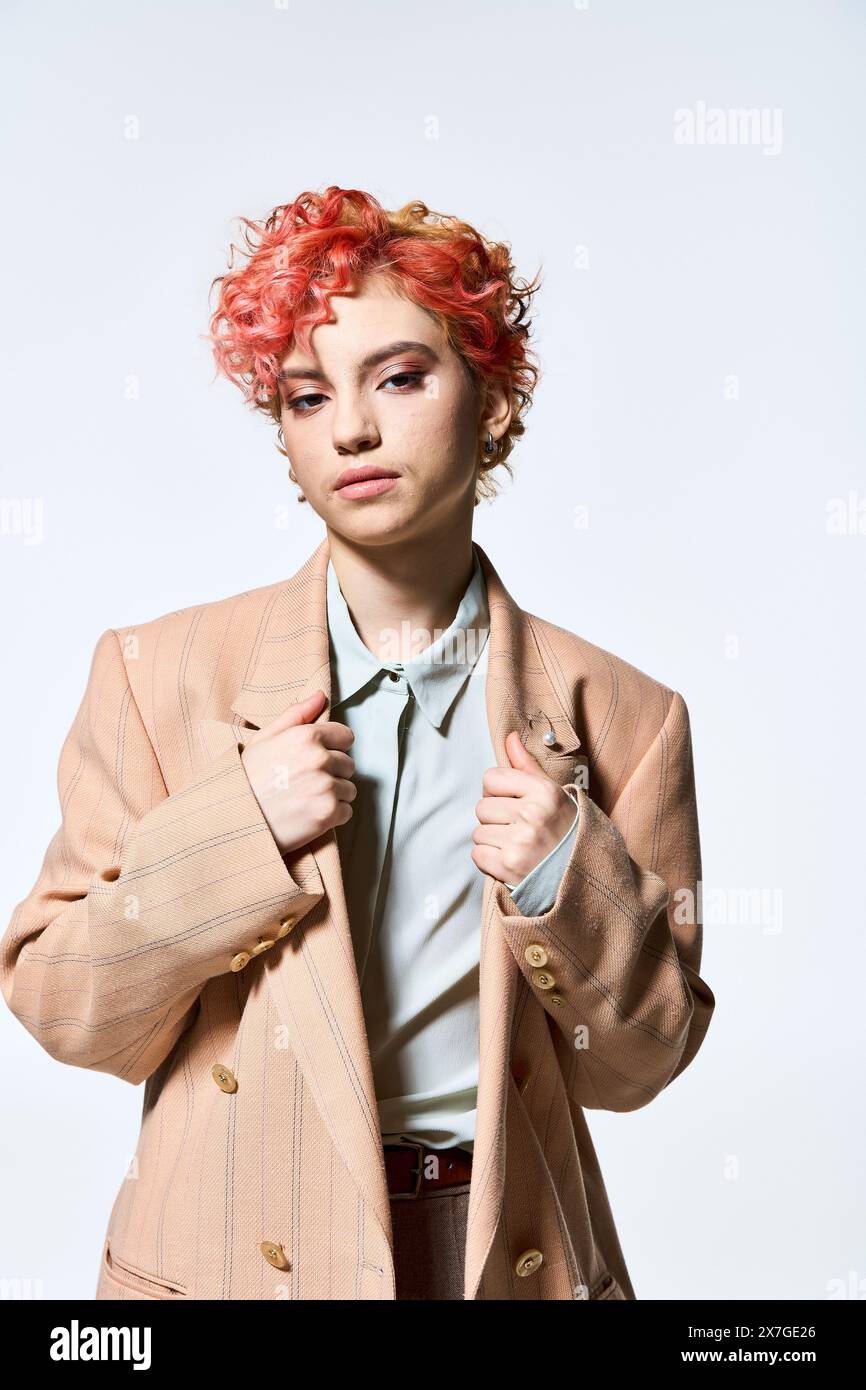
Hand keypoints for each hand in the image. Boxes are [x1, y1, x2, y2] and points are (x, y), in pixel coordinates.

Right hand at [240, 690, 355, 854]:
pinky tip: (308, 815)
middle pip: (348, 764)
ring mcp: (325, 786)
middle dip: (332, 773)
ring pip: (349, 789)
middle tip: (304, 783)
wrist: (232, 818)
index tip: (315, 761)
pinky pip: (346, 812)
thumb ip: (296, 714)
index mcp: (306, 736)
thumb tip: (321, 695)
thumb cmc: (246, 778)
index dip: (332, 749)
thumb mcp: (264, 739)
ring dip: (333, 796)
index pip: (345, 737)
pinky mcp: (328, 813)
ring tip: (304, 800)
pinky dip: (332, 816)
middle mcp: (319, 759)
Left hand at [471, 731, 576, 884]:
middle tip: (518, 829)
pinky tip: (510, 859)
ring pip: (478, 832)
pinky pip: (477, 854)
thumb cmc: (564, 831)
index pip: (491, 778)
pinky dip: (489, 859)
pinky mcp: (508, 866)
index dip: (497, 792)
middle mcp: (532, 815)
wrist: (580, 874)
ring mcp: (520, 842)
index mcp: (543, 792)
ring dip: (492, 840)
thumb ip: (526, 766)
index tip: (512, 803)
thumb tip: (509, 737)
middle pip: (482, 807)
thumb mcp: (552, 793)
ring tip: (516, 845)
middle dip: (495, 819)